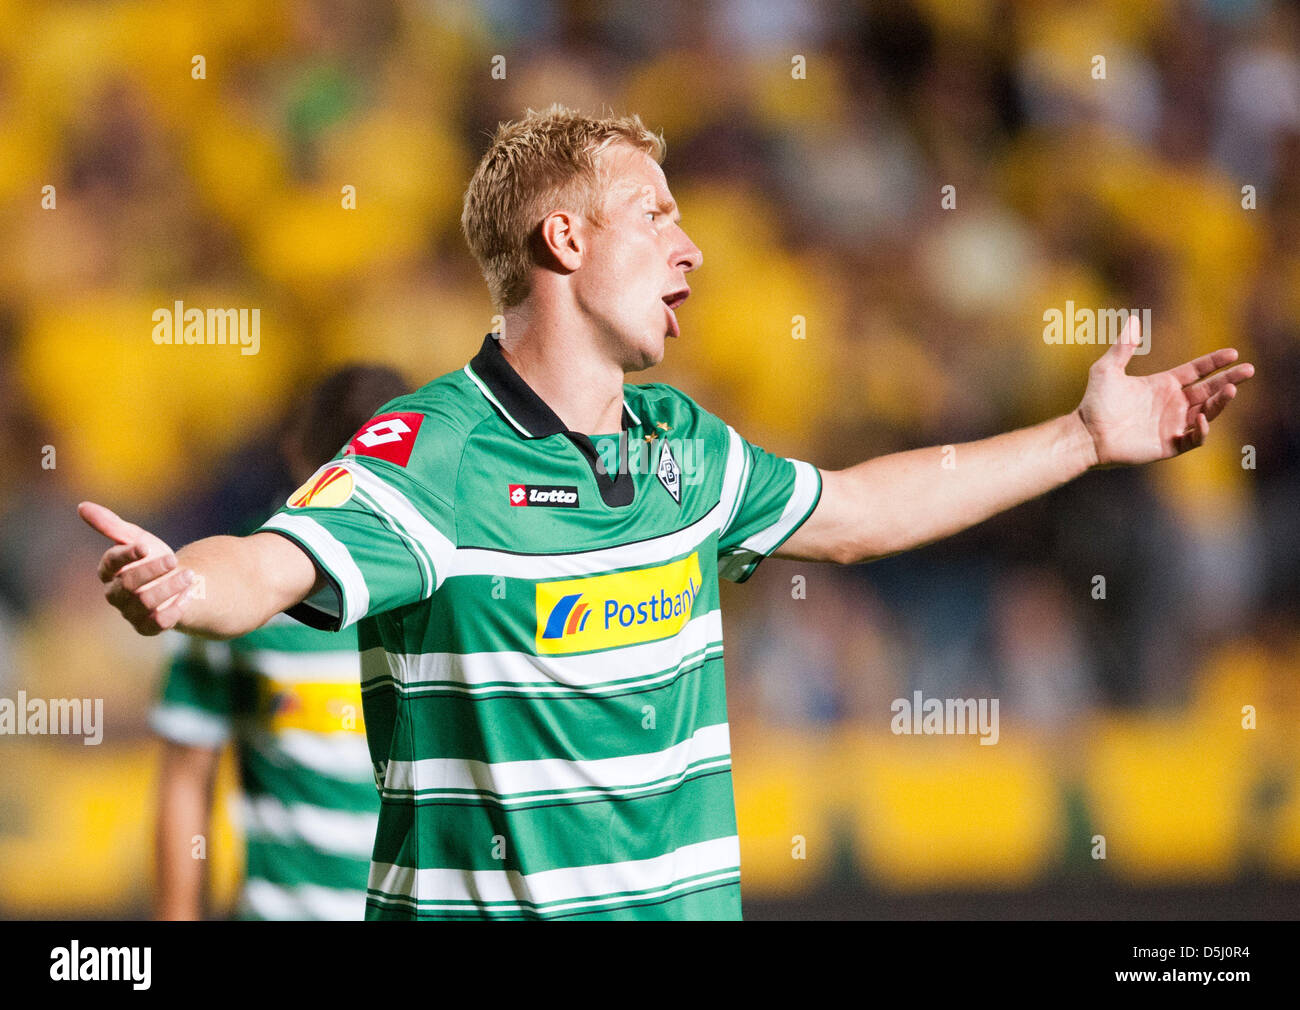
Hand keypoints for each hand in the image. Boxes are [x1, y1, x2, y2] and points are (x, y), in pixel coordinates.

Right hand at [79, 501, 195, 634]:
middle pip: (129, 584)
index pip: (111, 562)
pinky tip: (189, 594)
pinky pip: (159, 623)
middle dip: (153, 570)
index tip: (146, 546)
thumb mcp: (136, 537)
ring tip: (189, 575)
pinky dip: (175, 608)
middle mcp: (115, 593)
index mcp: (108, 571)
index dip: (127, 554)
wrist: (179, 580)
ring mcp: (130, 612)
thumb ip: (111, 525)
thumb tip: (82, 506)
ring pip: (145, 602)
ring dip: (169, 587)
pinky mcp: (147, 628)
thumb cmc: (153, 557)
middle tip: (173, 560)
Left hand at [1076, 315, 1254, 467]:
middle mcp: (1172, 404)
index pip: (1197, 371)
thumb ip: (1123, 347)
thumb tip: (1131, 319)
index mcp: (1163, 385)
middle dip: (1230, 380)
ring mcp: (1172, 424)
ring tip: (1231, 389)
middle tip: (1249, 370)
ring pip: (1207, 411)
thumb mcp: (1107, 369)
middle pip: (1209, 390)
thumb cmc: (1094, 402)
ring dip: (1220, 402)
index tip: (1233, 353)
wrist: (1086, 433)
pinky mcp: (1169, 444)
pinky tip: (1202, 417)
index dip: (1215, 363)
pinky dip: (1202, 429)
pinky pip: (1194, 438)